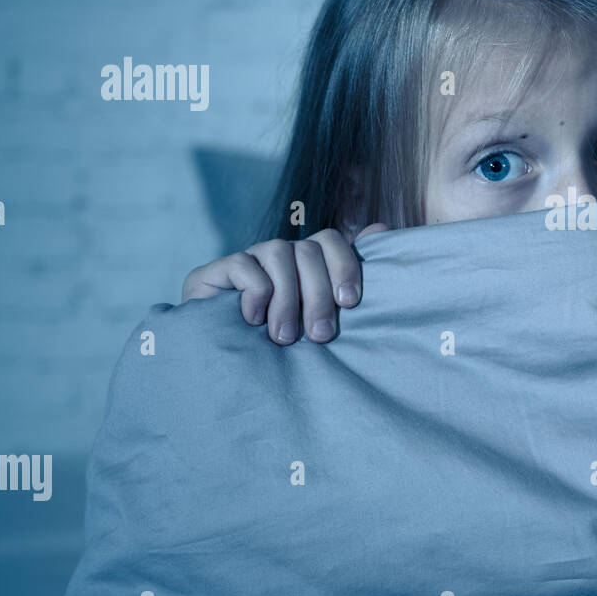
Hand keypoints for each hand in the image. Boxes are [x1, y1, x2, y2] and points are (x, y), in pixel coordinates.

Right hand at [181, 222, 389, 343]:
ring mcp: (247, 260)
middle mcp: (279, 255)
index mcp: (305, 262)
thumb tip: (382, 228)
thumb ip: (347, 281)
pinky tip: (254, 320)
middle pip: (308, 250)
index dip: (344, 265)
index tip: (350, 303)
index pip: (330, 240)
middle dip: (318, 296)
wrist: (223, 367)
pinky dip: (255, 292)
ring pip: (279, 251)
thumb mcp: (319, 320)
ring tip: (285, 337)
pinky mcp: (213, 272)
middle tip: (320, 336)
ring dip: (288, 298)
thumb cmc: (281, 347)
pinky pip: (244, 264)